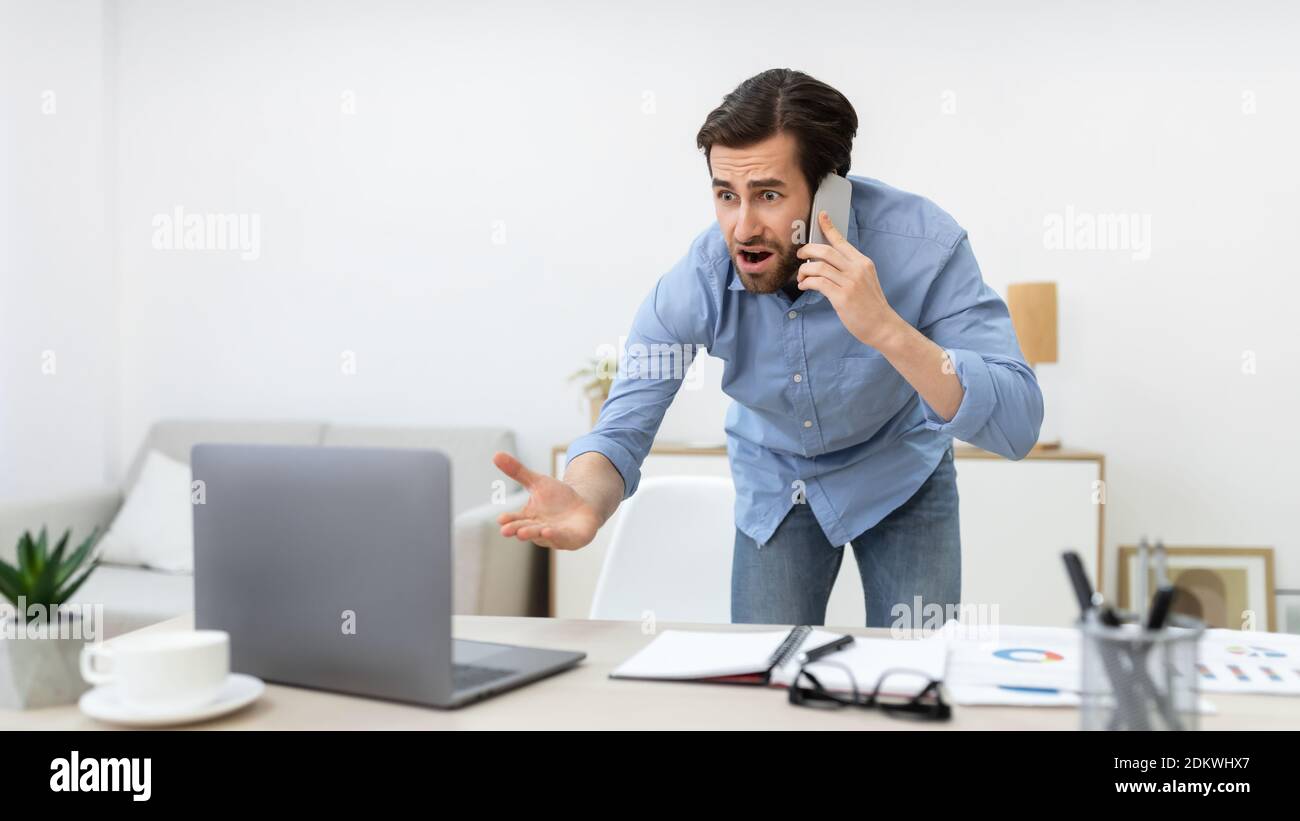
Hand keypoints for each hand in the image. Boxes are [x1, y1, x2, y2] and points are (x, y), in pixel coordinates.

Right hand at [492, 452, 601, 549]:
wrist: (583, 507)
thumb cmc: (557, 497)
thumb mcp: (538, 482)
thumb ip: (518, 472)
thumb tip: (496, 454)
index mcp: (528, 518)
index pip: (515, 520)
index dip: (508, 520)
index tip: (500, 519)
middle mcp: (538, 530)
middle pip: (525, 530)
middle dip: (516, 530)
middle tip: (505, 530)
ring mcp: (554, 536)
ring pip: (542, 536)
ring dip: (533, 534)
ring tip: (522, 532)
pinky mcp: (571, 539)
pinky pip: (562, 538)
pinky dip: (555, 536)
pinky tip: (548, 531)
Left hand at [796, 210, 904, 350]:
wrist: (883, 326)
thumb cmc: (871, 305)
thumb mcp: (865, 281)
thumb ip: (849, 270)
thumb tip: (826, 264)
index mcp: (863, 263)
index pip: (842, 241)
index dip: (829, 227)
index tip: (821, 216)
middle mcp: (857, 269)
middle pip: (826, 250)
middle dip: (808, 250)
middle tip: (800, 255)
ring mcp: (850, 283)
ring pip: (819, 266)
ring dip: (804, 270)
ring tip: (801, 277)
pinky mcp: (842, 297)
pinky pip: (818, 283)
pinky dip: (807, 283)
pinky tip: (805, 286)